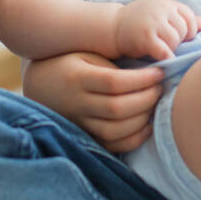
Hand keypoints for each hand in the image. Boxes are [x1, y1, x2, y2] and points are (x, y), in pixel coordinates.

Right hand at [21, 50, 164, 152]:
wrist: (39, 85)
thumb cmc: (70, 62)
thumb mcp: (86, 54)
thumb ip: (112, 64)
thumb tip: (149, 72)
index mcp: (77, 77)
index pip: (114, 82)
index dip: (141, 80)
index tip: (159, 73)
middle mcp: (76, 103)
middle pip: (117, 108)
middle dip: (146, 99)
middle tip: (161, 88)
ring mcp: (78, 123)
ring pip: (115, 130)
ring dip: (142, 119)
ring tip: (154, 104)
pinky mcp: (84, 137)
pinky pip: (111, 145)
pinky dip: (133, 139)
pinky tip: (146, 125)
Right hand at [114, 0, 200, 60]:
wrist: (111, 26)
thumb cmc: (138, 23)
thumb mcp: (160, 15)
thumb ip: (180, 17)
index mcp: (166, 2)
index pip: (189, 16)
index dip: (189, 30)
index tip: (182, 39)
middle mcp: (161, 9)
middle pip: (183, 29)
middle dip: (179, 41)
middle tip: (168, 46)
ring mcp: (153, 22)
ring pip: (176, 40)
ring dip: (172, 49)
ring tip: (162, 51)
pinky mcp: (145, 37)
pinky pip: (165, 51)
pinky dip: (168, 58)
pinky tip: (165, 62)